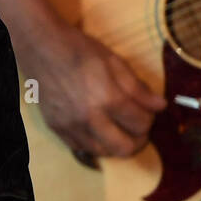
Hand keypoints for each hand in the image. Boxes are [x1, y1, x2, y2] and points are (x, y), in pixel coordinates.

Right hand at [17, 20, 166, 157]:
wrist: (40, 48)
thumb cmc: (80, 50)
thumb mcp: (115, 62)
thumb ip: (138, 87)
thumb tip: (160, 106)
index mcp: (108, 98)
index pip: (141, 123)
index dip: (150, 117)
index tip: (147, 110)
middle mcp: (90, 118)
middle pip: (125, 147)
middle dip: (137, 139)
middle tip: (136, 127)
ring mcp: (71, 125)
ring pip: (103, 152)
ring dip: (115, 143)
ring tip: (117, 129)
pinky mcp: (56, 127)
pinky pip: (80, 148)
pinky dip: (93, 143)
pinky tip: (96, 129)